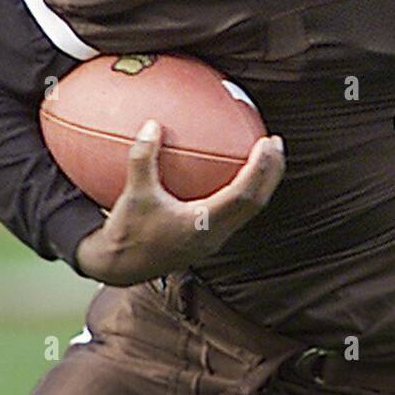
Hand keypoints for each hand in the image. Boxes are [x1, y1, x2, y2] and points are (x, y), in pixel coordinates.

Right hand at [74, 119, 284, 285]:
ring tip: (267, 155)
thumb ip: (142, 159)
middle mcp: (215, 235)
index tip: (267, 143)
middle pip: (257, 202)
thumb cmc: (126, 233)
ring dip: (262, 182)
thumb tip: (153, 124)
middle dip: (271, 172)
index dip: (259, 169)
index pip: (243, 195)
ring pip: (250, 209)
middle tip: (275, 143)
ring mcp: (214, 239)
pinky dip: (245, 189)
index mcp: (203, 225)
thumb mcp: (133, 194)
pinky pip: (236, 211)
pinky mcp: (209, 238)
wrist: (119, 269)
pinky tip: (235, 171)